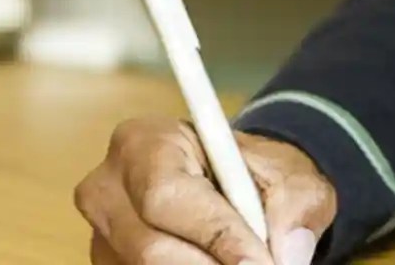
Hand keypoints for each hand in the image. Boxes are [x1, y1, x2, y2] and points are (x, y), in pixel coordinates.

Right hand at [74, 117, 336, 264]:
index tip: (262, 261)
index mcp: (146, 142)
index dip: (217, 235)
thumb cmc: (259, 175)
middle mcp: (109, 187)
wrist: (241, 187)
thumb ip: (293, 209)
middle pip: (151, 247)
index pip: (169, 196)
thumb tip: (288, 254)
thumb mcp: (292, 179)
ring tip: (250, 264)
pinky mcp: (108, 264)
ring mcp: (101, 234)